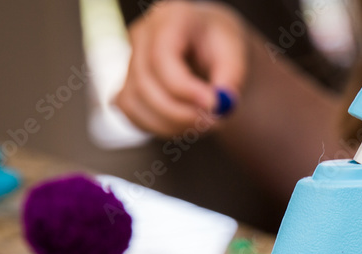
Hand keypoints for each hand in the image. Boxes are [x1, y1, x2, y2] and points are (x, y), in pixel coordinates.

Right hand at [116, 0, 247, 135]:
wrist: (208, 48)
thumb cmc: (222, 47)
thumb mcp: (236, 55)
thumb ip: (231, 78)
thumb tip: (218, 105)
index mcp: (169, 18)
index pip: (162, 57)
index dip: (184, 88)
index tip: (212, 107)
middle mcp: (142, 35)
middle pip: (146, 84)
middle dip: (180, 113)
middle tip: (214, 122)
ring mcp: (129, 60)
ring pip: (135, 103)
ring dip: (172, 124)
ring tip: (205, 121)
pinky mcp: (126, 85)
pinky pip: (132, 114)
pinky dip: (160, 127)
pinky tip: (185, 123)